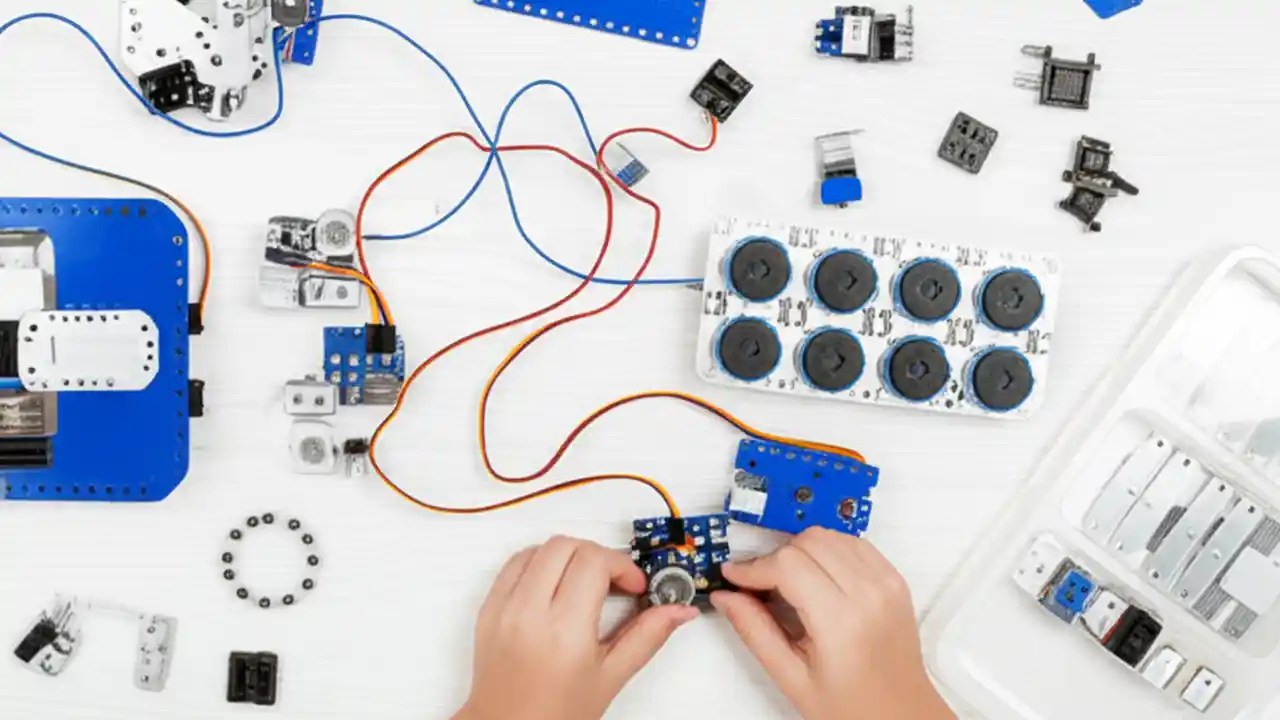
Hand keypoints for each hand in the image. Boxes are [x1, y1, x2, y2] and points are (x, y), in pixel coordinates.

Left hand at [454, 536, 698, 719]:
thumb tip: (679, 611)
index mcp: (564, 631)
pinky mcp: (488, 609)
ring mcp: (503, 608)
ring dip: (566, 556)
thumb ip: (647, 636)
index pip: (593, 561)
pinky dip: (538, 564)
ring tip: (583, 584)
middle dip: (596, 555)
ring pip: (538, 548)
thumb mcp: (611, 677)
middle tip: (612, 582)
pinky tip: (554, 587)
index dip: (621, 565)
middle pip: (566, 545)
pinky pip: (513, 564)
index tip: (633, 586)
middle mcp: (529, 613)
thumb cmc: (556, 714)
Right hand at [711, 529, 954, 719]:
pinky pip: (853, 543)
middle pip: (808, 541)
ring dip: (801, 550)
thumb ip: (755, 632)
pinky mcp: (895, 580)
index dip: (753, 567)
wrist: (902, 715)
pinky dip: (828, 551)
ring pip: (830, 536)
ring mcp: (886, 583)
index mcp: (842, 622)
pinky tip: (818, 577)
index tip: (734, 577)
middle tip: (760, 585)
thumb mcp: (793, 678)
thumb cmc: (852, 707)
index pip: (788, 565)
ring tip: (789, 583)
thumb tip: (726, 597)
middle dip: (775, 558)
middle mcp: (869, 594)